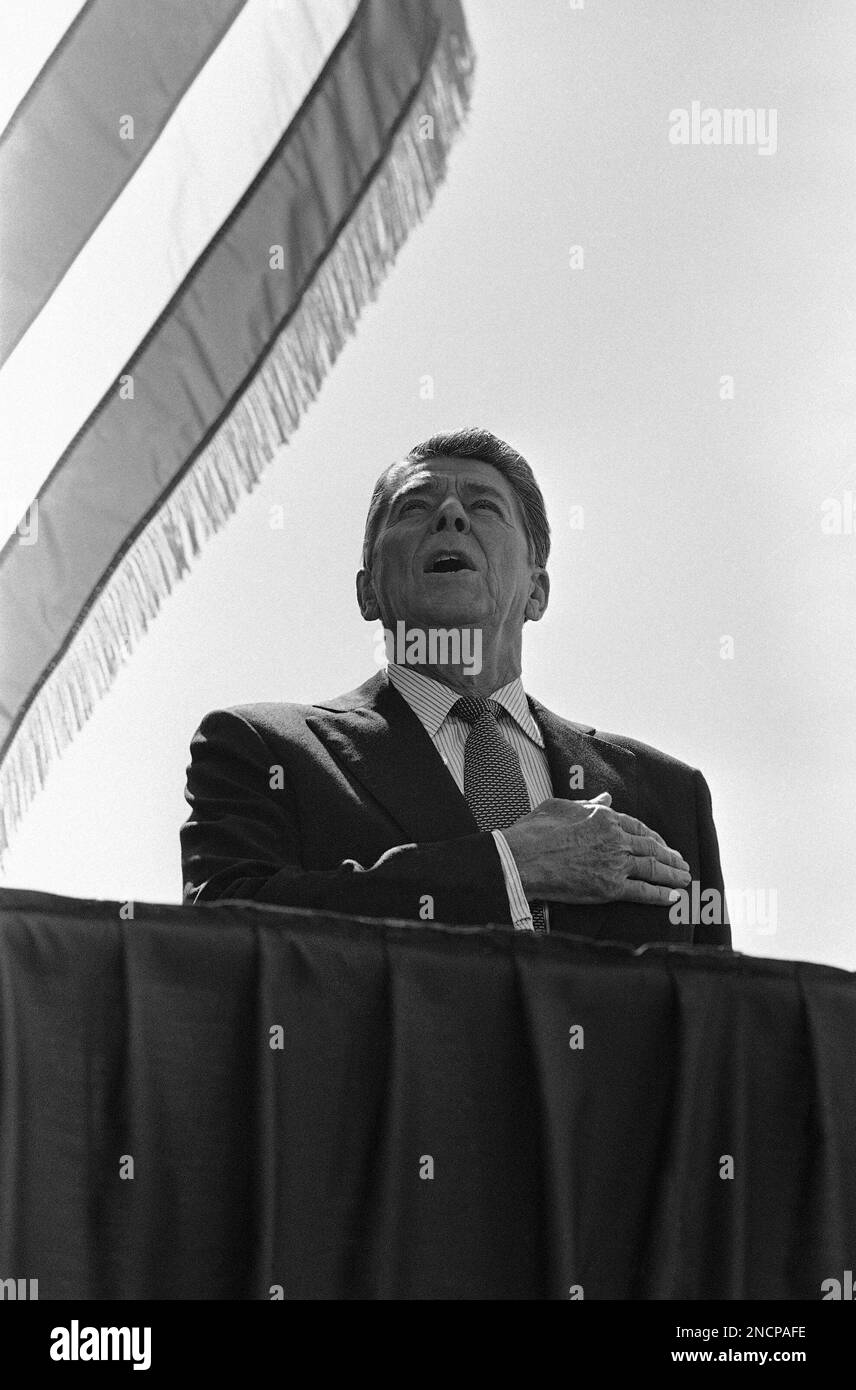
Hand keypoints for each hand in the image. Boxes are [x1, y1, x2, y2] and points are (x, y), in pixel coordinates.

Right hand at [501, 792, 691, 906]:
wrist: (523, 858)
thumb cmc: (535, 831)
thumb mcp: (561, 806)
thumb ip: (588, 803)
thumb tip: (606, 797)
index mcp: (605, 817)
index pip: (637, 826)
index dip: (654, 836)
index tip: (662, 844)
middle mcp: (615, 838)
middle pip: (651, 847)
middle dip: (670, 856)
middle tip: (682, 863)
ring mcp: (615, 863)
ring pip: (653, 868)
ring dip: (672, 874)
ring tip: (684, 879)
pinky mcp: (610, 887)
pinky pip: (643, 891)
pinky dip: (661, 895)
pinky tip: (673, 898)